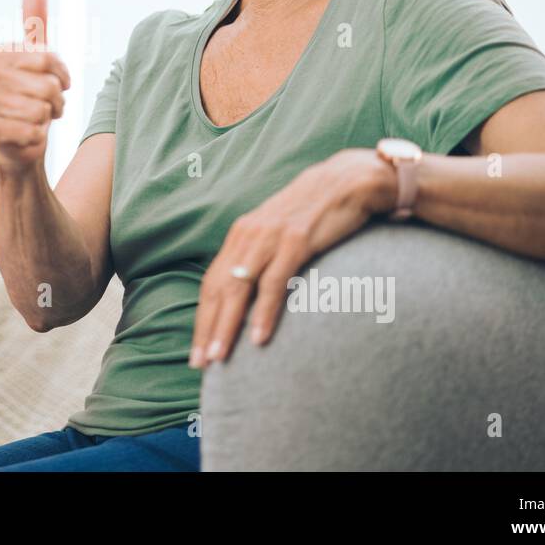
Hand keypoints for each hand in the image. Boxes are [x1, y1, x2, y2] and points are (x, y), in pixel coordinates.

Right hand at [0, 0, 70, 174]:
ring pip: (40, 110)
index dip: (62, 74)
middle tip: (51, 105)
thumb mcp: (39, 56)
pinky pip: (30, 130)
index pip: (47, 58)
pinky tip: (29, 133)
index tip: (61, 81)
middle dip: (57, 99)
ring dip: (48, 118)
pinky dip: (37, 135)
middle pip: (46, 86)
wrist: (20, 137)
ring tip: (39, 118)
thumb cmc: (31, 92)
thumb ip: (36, 21)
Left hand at [190, 148, 396, 367]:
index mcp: (241, 235)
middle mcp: (248, 236)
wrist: (346, 181)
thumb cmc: (314, 213)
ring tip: (219, 358)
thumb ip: (262, 256)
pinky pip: (274, 283)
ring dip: (227, 327)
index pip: (212, 283)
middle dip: (207, 329)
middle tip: (200, 364)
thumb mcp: (279, 232)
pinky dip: (263, 312)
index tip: (197, 349)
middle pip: (218, 289)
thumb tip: (250, 288)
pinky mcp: (296, 241)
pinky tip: (258, 337)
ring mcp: (270, 238)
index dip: (203, 318)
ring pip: (239, 289)